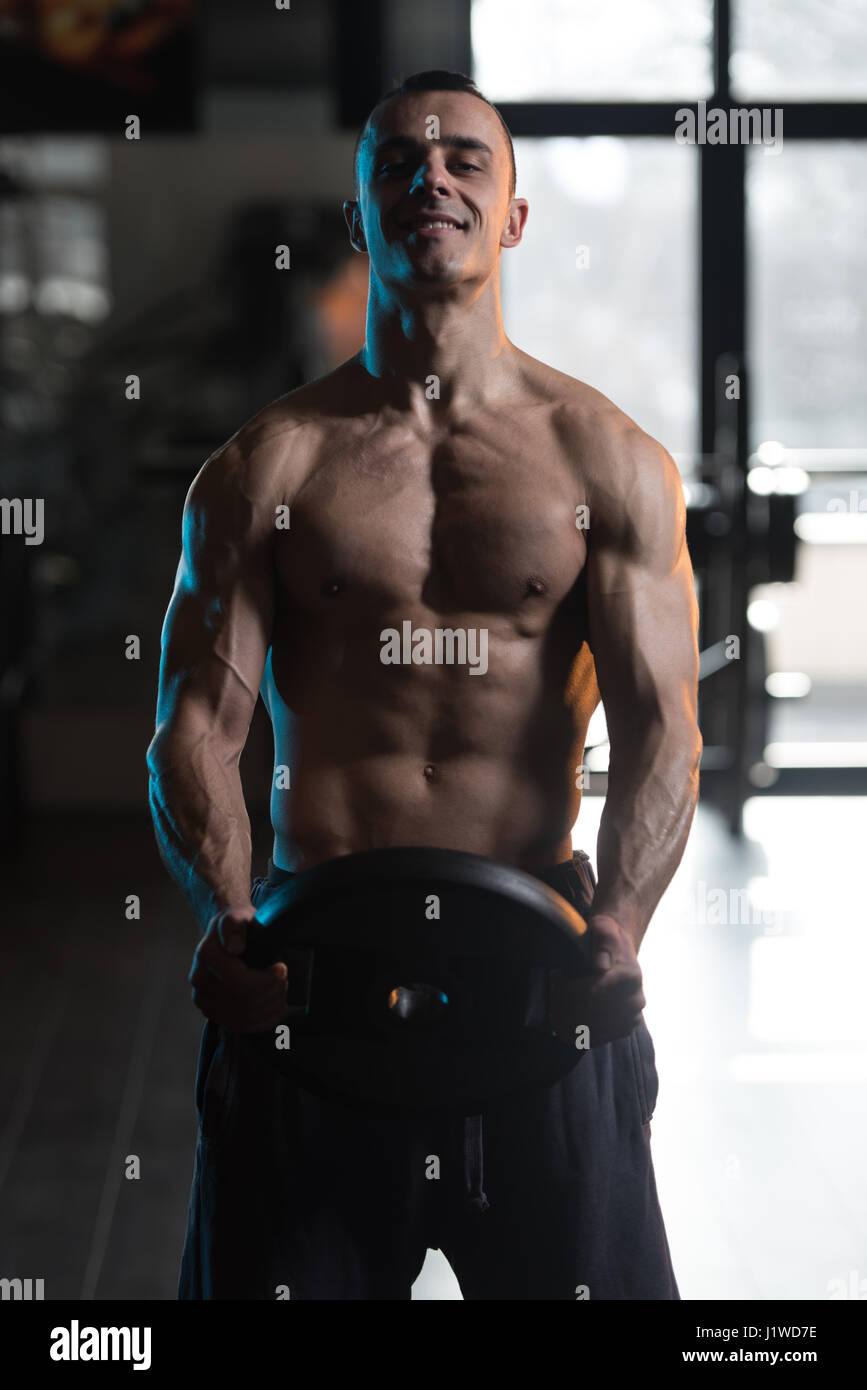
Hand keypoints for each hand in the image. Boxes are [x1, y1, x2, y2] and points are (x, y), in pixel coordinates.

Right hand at [189, 904, 287, 1032]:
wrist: (226, 934)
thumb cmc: (236, 923)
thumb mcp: (237, 916)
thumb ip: (234, 927)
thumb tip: (235, 948)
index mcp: (206, 955)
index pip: (239, 981)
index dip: (266, 979)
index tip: (282, 969)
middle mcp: (200, 980)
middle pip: (243, 1001)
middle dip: (271, 994)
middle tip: (286, 982)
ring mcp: (204, 998)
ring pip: (242, 1017)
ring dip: (269, 1009)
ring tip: (282, 994)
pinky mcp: (212, 1011)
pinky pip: (238, 1025)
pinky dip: (261, 1022)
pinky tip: (274, 1010)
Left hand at [548, 913, 645, 1047]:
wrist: (619, 950)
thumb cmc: (605, 937)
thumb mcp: (603, 927)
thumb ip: (603, 940)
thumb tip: (601, 965)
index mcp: (630, 976)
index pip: (591, 994)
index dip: (567, 990)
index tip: (555, 977)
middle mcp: (636, 1000)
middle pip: (590, 1015)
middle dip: (564, 1007)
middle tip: (551, 995)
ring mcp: (632, 1017)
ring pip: (592, 1031)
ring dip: (567, 1023)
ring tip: (554, 1009)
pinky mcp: (625, 1028)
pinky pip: (597, 1039)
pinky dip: (576, 1034)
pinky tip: (563, 1024)